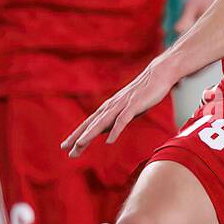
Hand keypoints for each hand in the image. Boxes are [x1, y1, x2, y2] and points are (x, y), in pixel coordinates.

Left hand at [62, 55, 176, 155]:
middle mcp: (111, 106)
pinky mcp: (134, 105)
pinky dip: (115, 131)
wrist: (159, 74)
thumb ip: (115, 120)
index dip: (77, 134)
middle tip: (65, 149)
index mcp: (109, 107)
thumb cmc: (144, 93)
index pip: (89, 123)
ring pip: (102, 122)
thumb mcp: (126, 110)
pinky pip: (122, 120)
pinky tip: (109, 142)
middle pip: (91, 124)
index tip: (65, 146)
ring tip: (79, 145)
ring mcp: (122, 105)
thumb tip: (105, 132)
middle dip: (78, 137)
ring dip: (90, 134)